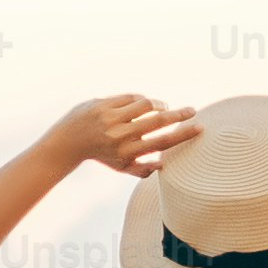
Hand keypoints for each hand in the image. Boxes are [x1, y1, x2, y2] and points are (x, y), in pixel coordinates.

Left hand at [40, 94, 198, 176]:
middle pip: (158, 121)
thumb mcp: (121, 168)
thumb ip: (142, 170)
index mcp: (127, 152)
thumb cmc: (101, 155)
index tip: (199, 127)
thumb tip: (163, 165)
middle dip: (180, 115)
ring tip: (163, 107)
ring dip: (158, 104)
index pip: (162, 142)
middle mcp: (120, 135)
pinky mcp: (103, 104)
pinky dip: (140, 99)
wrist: (69, 142)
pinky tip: (143, 104)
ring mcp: (111, 118)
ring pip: (145, 104)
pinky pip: (130, 97)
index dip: (183, 134)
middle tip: (192, 111)